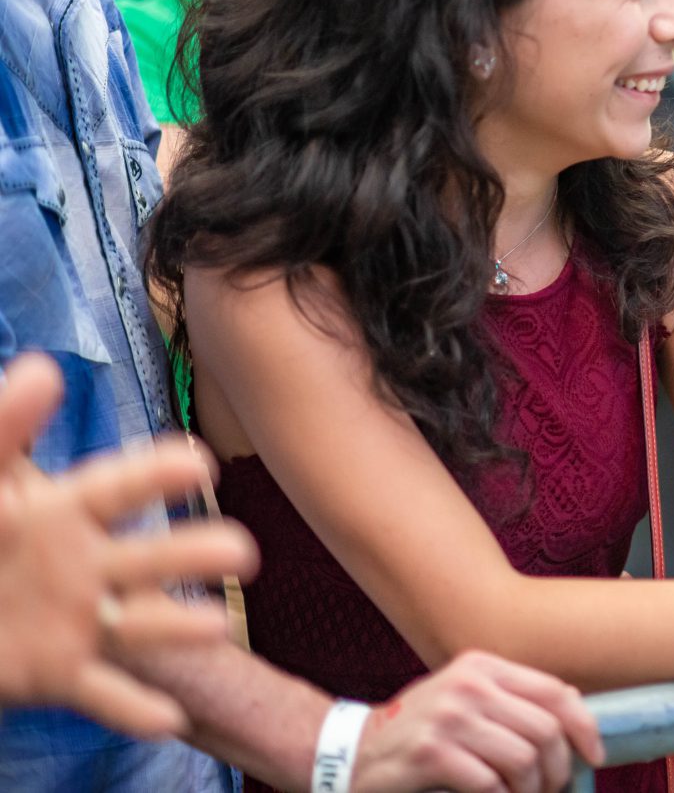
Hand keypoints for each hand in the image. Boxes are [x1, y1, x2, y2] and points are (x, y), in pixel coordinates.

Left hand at [0, 353, 257, 738]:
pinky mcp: (60, 676)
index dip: (156, 474)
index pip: (118, 487)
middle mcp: (85, 565)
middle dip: (194, 553)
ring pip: (141, 625)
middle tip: (240, 552)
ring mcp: (77, 622)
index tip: (197, 463)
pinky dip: (136, 708)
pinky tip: (169, 716)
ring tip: (216, 628)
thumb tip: (42, 367)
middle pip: (148, 558)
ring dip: (180, 626)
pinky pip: (104, 695)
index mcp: (64, 511)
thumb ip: (4, 429)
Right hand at [352, 651, 602, 792]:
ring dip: (529, 791)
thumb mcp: (465, 701)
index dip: (585, 728)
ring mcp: (448, 717)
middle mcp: (469, 685)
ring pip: (523, 760)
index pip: (556, 692)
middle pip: (546, 731)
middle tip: (549, 790)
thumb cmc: (419, 732)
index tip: (594, 757)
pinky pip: (490, 785)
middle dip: (556, 771)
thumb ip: (511, 703)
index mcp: (483, 666)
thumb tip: (576, 719)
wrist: (351, 753)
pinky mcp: (430, 753)